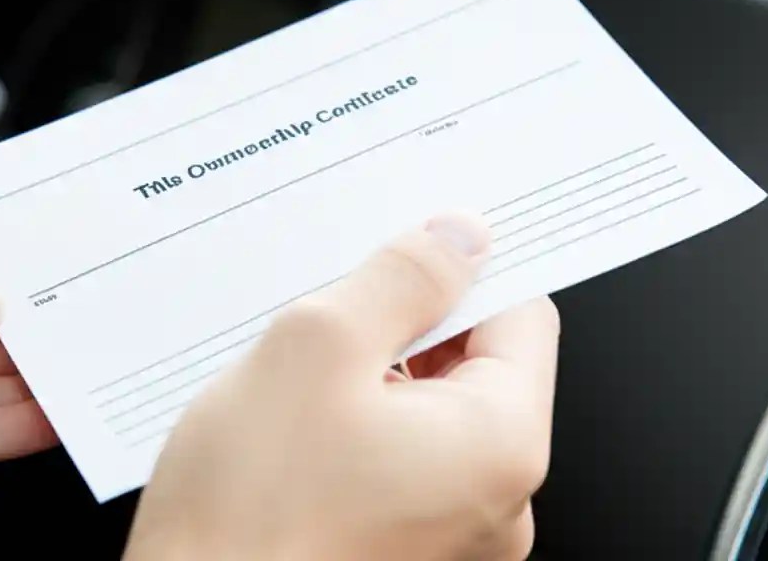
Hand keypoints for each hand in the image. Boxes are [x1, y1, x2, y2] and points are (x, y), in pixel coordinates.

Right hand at [123, 212, 559, 560]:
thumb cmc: (245, 519)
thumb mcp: (315, 350)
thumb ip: (402, 280)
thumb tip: (459, 238)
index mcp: (499, 445)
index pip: (523, 318)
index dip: (468, 270)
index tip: (418, 248)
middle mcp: (496, 501)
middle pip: (478, 367)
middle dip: (410, 326)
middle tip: (335, 315)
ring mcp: (453, 534)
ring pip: (433, 412)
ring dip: (376, 376)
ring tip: (303, 382)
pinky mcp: (408, 549)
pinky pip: (405, 459)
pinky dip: (362, 427)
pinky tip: (300, 426)